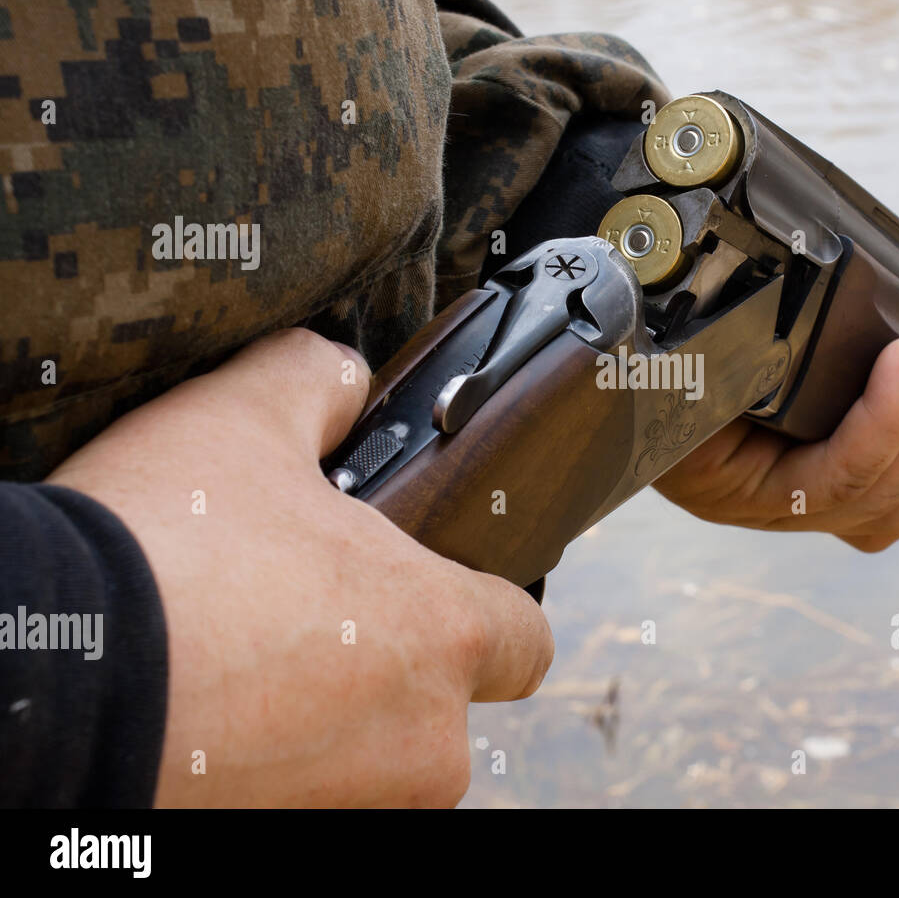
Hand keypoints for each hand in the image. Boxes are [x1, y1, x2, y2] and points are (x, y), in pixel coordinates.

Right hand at [47, 328, 552, 806]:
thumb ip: (317, 384)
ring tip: (241, 662)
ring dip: (326, 719)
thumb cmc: (158, 549)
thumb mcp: (240, 419)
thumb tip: (343, 379)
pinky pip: (310, 798)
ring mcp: (356, 808)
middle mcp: (423, 741)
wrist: (45, 681)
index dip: (485, 606)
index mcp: (442, 633)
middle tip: (302, 618)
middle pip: (440, 703)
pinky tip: (211, 714)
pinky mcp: (286, 845)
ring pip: (373, 759)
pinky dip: (275, 764)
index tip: (429, 591)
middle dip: (385, 664)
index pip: (524, 636)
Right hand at [655, 316, 898, 551]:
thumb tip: (760, 316)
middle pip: (881, 494)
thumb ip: (711, 351)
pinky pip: (896, 501)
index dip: (887, 418)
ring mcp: (797, 504)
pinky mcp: (821, 485)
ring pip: (898, 505)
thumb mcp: (666, 355)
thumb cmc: (640, 362)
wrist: (620, 372)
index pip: (833, 480)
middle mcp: (765, 508)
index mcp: (725, 484)